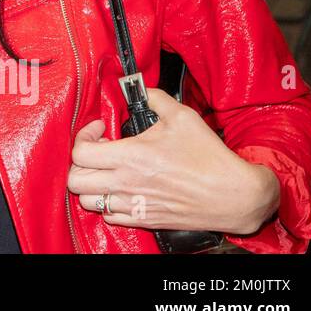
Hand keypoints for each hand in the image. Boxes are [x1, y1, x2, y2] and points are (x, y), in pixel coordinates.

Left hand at [67, 88, 280, 234]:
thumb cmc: (210, 158)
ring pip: (88, 202)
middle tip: (99, 152)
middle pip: (75, 181)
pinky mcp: (146, 220)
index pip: (80, 153)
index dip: (83, 137)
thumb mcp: (182, 117)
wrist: (235, 195)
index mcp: (131, 158)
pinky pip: (110, 217)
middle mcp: (126, 184)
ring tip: (107, 172)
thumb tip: (141, 90)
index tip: (100, 130)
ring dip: (92, 186)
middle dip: (80, 163)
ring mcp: (135, 205)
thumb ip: (155, 99)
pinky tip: (122, 190)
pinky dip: (108, 205)